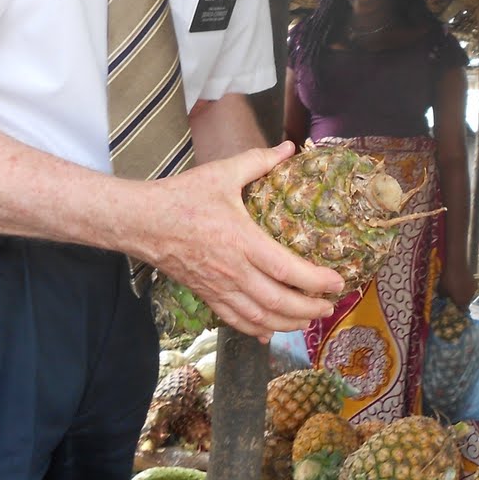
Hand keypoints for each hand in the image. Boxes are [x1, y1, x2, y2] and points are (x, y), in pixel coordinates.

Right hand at [139, 142, 343, 340]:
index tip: (337, 282)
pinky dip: (256, 329)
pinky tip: (269, 332)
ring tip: (308, 319)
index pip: (287, 270)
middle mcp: (233, 271)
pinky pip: (234, 320)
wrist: (141, 222)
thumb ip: (258, 161)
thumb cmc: (181, 197)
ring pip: (259, 317)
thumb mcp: (222, 174)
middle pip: (278, 302)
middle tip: (330, 307)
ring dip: (287, 323)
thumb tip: (288, 148)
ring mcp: (218, 287)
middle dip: (309, 309)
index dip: (316, 280)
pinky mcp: (206, 295)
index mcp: (242, 241)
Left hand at [438, 261, 477, 310]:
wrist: (457, 265)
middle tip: (455, 298)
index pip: (462, 310)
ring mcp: (473, 290)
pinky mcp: (475, 282)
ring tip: (458, 289)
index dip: (459, 309)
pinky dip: (467, 287)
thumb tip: (443, 298)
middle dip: (461, 301)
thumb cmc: (448, 279)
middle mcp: (469, 297)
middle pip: (466, 303)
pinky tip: (462, 283)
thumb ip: (443, 296)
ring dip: (465, 294)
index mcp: (461, 302)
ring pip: (469, 295)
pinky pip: (470, 288)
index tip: (455, 307)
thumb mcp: (441, 289)